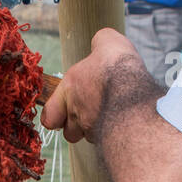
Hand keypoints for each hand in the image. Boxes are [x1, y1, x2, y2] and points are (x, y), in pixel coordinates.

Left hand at [41, 28, 141, 143]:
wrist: (132, 94)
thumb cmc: (116, 69)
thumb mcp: (107, 42)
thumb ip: (100, 43)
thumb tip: (100, 43)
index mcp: (70, 88)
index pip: (49, 115)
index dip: (54, 116)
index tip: (61, 112)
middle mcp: (77, 113)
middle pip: (70, 132)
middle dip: (77, 126)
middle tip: (90, 113)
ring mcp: (91, 129)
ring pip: (89, 136)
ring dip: (96, 129)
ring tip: (111, 114)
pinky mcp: (108, 139)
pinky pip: (107, 139)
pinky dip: (113, 131)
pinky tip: (124, 120)